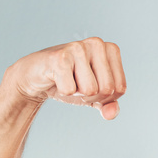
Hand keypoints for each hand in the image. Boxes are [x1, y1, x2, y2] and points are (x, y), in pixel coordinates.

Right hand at [7, 37, 126, 119]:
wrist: (37, 77)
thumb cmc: (70, 83)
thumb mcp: (95, 97)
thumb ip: (109, 106)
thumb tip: (111, 114)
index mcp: (110, 50)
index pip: (120, 89)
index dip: (105, 97)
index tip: (91, 86)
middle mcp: (97, 43)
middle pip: (107, 90)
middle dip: (92, 97)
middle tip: (77, 84)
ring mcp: (78, 47)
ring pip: (90, 90)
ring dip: (77, 94)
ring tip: (67, 80)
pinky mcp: (60, 57)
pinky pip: (70, 90)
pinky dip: (63, 92)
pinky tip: (56, 79)